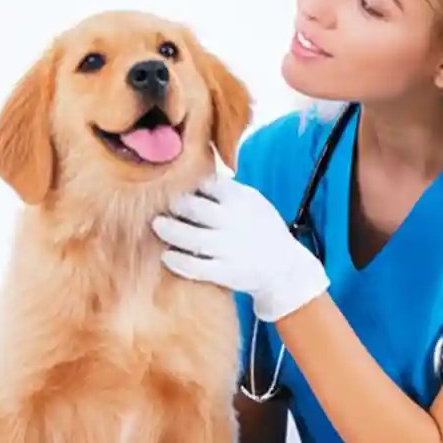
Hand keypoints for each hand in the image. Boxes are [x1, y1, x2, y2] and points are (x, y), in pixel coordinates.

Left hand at [150, 174, 327, 321]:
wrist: (285, 267)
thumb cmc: (262, 229)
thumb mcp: (253, 200)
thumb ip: (227, 189)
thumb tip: (197, 169)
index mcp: (242, 199)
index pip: (209, 183)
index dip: (187, 182)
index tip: (171, 181)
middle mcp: (235, 222)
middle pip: (196, 209)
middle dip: (175, 205)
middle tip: (161, 203)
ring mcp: (230, 249)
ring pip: (192, 238)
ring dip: (170, 231)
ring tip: (157, 224)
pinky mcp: (226, 273)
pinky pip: (196, 267)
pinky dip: (178, 261)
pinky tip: (166, 256)